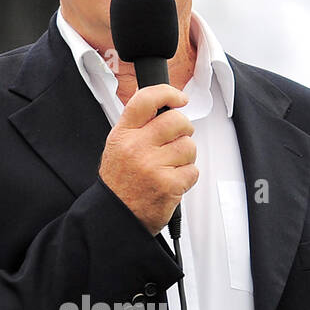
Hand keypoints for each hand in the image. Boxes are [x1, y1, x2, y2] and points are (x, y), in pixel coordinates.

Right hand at [98, 83, 197, 236]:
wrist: (116, 217)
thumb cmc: (120, 182)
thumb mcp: (118, 146)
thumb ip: (138, 124)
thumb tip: (161, 101)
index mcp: (123, 134)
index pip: (146, 100)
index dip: (168, 93)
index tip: (180, 98)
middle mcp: (136, 147)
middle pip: (176, 121)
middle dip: (184, 128)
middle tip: (180, 137)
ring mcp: (153, 166)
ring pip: (188, 146)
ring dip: (186, 156)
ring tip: (171, 165)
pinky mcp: (168, 185)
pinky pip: (192, 171)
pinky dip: (187, 177)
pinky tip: (172, 181)